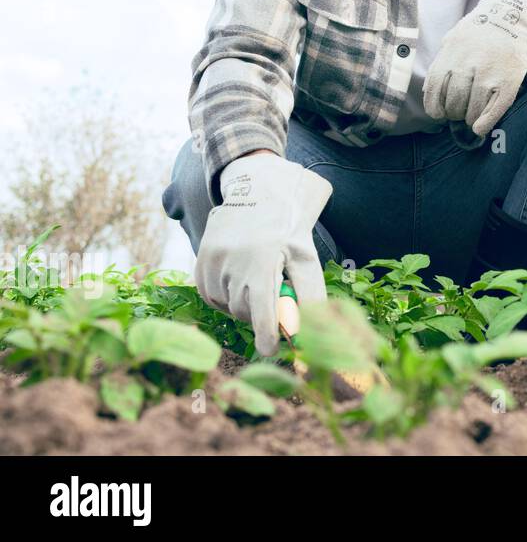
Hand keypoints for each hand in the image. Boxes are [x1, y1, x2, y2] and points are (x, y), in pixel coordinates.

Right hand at [194, 152, 332, 357]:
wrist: (258, 189)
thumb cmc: (288, 227)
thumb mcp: (306, 257)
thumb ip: (309, 293)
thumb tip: (311, 330)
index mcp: (263, 260)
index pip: (262, 309)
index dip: (266, 334)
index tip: (269, 351)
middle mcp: (233, 260)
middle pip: (245, 310)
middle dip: (260, 313)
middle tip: (274, 296)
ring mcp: (212, 260)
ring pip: (226, 304)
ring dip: (242, 303)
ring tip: (257, 278)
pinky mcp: (200, 259)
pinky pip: (210, 295)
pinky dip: (225, 295)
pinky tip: (239, 277)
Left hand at [423, 0, 526, 137]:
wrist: (515, 15)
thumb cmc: (482, 30)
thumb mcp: (454, 38)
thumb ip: (441, 62)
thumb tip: (427, 90)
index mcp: (451, 54)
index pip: (434, 91)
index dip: (435, 108)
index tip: (441, 112)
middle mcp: (467, 65)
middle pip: (453, 105)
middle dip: (455, 113)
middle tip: (461, 111)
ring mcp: (489, 75)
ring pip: (472, 111)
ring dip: (470, 118)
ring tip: (474, 113)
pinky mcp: (509, 82)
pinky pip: (494, 111)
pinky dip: (484, 124)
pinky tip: (480, 128)